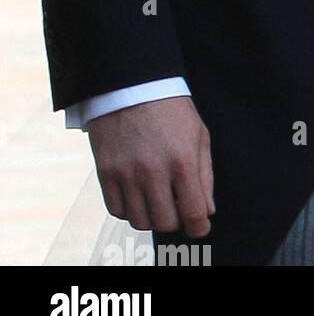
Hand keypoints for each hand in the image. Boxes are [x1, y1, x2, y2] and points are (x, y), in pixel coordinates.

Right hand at [86, 96, 214, 237]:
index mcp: (182, 160)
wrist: (133, 87)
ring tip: (157, 200)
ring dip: (152, 217)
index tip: (200, 229)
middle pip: (165, 222)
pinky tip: (137, 195)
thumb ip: (204, 175)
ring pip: (139, 221)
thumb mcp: (198, 135)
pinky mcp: (105, 173)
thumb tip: (207, 212)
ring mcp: (127, 174)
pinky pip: (116, 211)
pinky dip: (129, 210)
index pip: (193, 212)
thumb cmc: (172, 111)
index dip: (199, 227)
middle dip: (176, 221)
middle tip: (178, 208)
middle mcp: (153, 171)